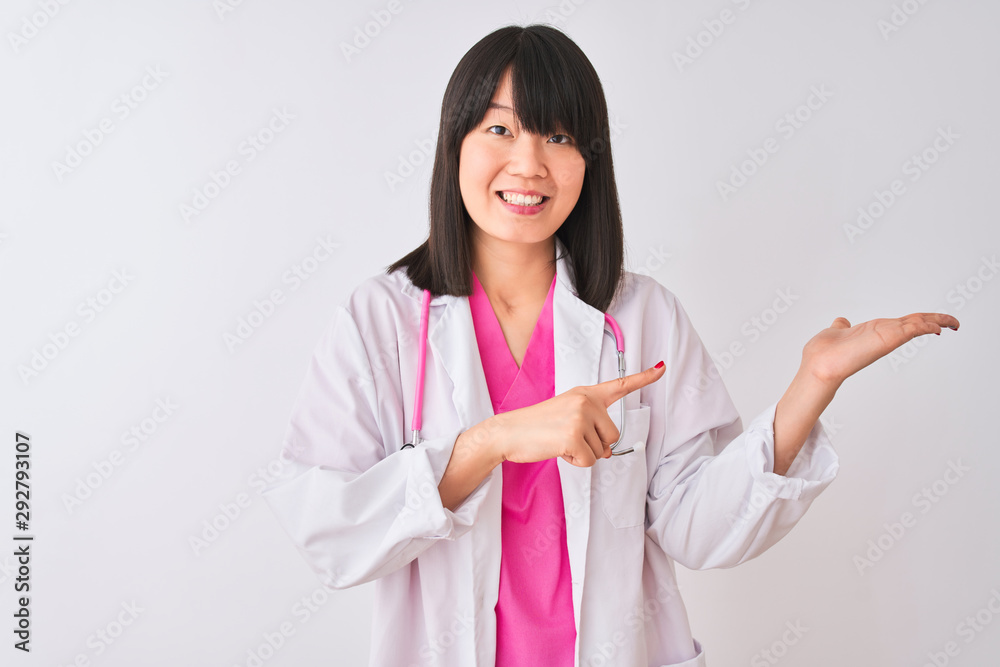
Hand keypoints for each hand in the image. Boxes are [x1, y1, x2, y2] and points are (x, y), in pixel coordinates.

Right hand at [494, 362, 665, 466]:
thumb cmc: (537, 427)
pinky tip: (558, 450)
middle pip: (613, 435)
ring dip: (582, 455)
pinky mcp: (573, 436)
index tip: (662, 367)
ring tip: (559, 442)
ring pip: (601, 451)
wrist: (507, 432)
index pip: (619, 385)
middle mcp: (586, 401)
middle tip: (567, 438)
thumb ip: (591, 428)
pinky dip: (574, 462)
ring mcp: (580, 417)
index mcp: (585, 393)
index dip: (644, 377)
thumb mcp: (567, 418)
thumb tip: (608, 452)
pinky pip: (589, 461)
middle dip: (594, 445)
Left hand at [801, 312, 959, 387]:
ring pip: (916, 325)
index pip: (902, 322)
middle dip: (935, 321)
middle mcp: (883, 334)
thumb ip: (842, 327)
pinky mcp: (887, 339)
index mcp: (874, 331)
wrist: (819, 364)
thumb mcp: (836, 332)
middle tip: (954, 322)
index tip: (933, 321)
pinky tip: (936, 327)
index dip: (919, 320)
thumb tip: (841, 322)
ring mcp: (886, 337)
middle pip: (915, 323)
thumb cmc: (825, 353)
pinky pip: (911, 329)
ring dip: (935, 322)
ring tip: (952, 322)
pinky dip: (925, 326)